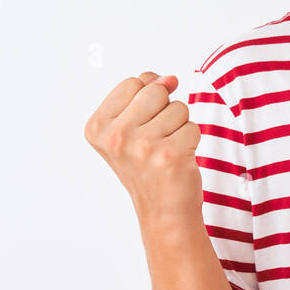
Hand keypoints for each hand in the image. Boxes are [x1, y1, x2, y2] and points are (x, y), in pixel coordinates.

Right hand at [84, 71, 204, 223]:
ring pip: (178, 107)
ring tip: (166, 150)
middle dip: (164, 109)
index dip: (147, 98)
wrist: (163, 211)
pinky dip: (191, 141)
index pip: (134, 82)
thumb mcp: (130, 128)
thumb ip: (144, 94)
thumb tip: (170, 78)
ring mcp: (142, 146)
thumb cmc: (147, 167)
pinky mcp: (170, 155)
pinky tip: (178, 160)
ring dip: (179, 126)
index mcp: (97, 127)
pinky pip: (193, 126)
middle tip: (157, 139)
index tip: (142, 125)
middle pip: (156, 90)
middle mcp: (115, 137)